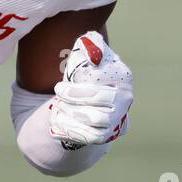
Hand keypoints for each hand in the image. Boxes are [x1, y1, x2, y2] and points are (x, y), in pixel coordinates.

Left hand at [49, 31, 132, 148]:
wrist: (92, 100)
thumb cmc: (88, 73)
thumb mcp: (88, 53)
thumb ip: (90, 45)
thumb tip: (94, 55)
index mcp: (122, 76)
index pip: (101, 82)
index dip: (77, 88)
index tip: (58, 86)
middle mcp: (124, 98)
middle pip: (96, 100)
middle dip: (72, 98)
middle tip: (57, 93)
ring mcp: (117, 118)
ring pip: (93, 119)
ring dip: (71, 113)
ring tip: (58, 107)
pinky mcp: (107, 135)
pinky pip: (90, 136)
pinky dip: (72, 130)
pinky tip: (57, 123)